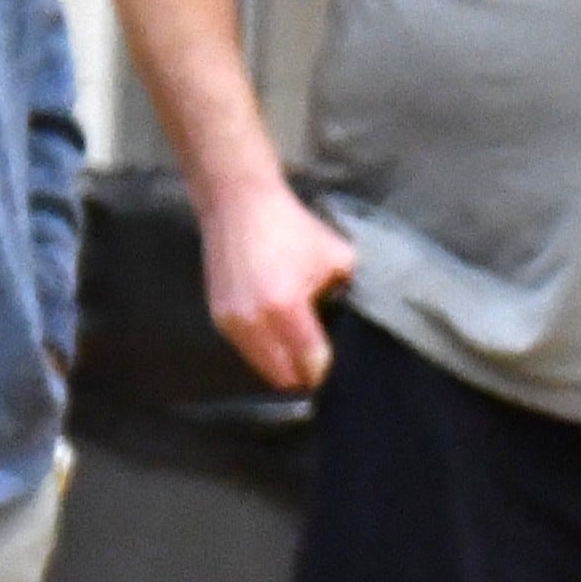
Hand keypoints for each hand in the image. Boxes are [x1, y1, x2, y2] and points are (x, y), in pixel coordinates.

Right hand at [200, 176, 354, 391]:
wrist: (238, 204)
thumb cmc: (291, 228)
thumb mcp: (338, 257)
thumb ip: (352, 295)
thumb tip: (361, 325)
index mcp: (285, 307)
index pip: (311, 364)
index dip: (327, 369)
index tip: (338, 364)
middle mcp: (253, 320)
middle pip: (285, 377)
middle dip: (306, 373)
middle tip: (321, 359)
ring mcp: (232, 322)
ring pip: (265, 369)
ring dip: (284, 364)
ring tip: (300, 344)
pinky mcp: (219, 318)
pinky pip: (248, 352)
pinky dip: (265, 351)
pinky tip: (279, 331)